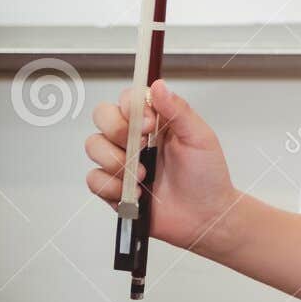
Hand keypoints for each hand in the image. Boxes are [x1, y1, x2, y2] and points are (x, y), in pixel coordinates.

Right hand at [85, 79, 242, 257]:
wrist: (204, 216)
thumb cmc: (207, 176)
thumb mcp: (200, 138)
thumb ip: (179, 110)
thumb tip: (159, 85)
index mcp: (156, 121)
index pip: (128, 99)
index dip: (131, 107)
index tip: (149, 124)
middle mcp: (135, 137)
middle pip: (102, 116)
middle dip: (117, 131)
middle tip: (140, 148)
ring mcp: (122, 161)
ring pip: (93, 145)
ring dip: (117, 161)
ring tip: (144, 176)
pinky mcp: (114, 186)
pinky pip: (94, 178)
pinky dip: (112, 186)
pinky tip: (135, 193)